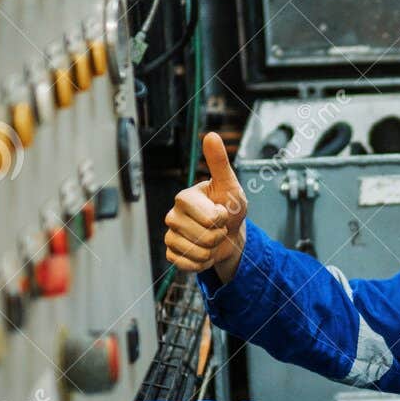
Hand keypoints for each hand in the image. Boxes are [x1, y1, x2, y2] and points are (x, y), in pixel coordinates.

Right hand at [164, 132, 248, 282]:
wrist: (229, 232)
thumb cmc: (229, 206)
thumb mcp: (229, 184)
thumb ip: (219, 162)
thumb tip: (211, 135)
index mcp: (184, 198)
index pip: (211, 219)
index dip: (224, 218)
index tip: (222, 210)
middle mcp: (172, 215)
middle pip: (206, 238)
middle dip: (219, 235)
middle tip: (218, 226)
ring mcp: (170, 235)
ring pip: (198, 253)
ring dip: (212, 249)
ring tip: (212, 237)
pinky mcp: (171, 253)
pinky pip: (188, 265)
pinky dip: (202, 262)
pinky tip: (203, 251)